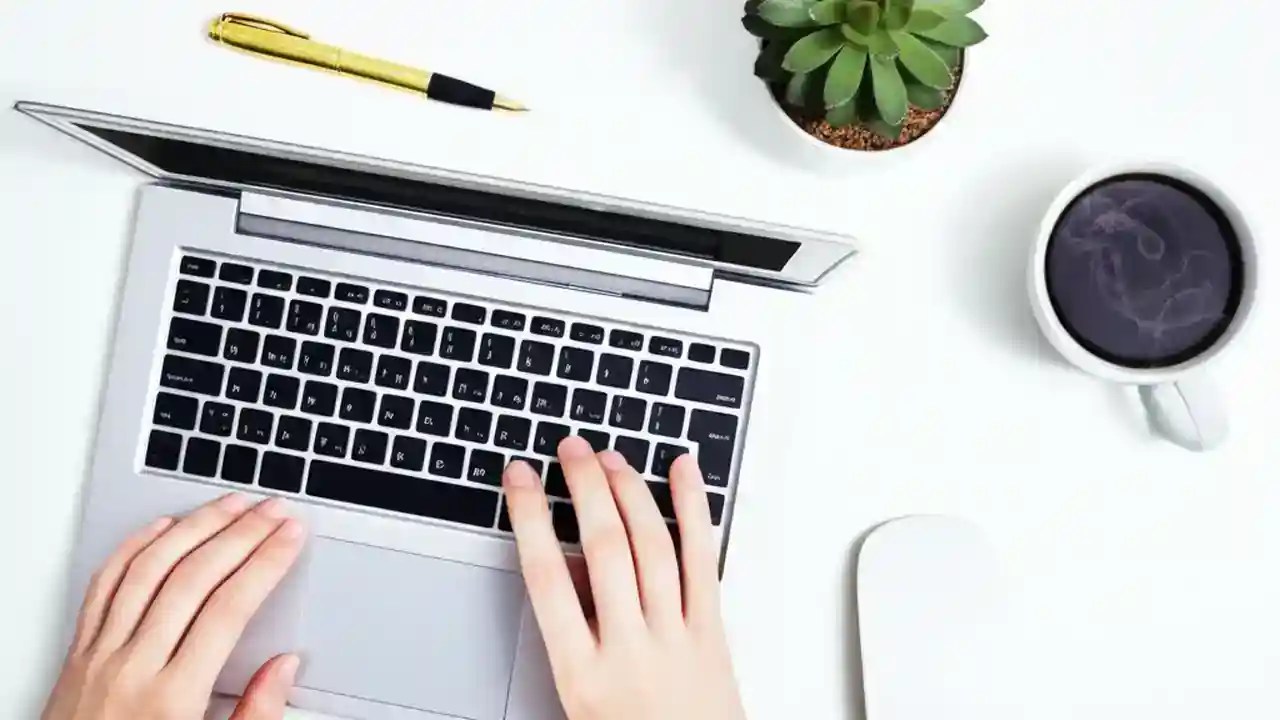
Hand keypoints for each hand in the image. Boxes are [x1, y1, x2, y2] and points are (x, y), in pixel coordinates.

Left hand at [43, 494, 305, 719]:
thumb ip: (254, 714)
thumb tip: (284, 666)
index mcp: (173, 698)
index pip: (230, 607)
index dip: (267, 562)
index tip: (291, 536)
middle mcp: (133, 667)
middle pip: (194, 577)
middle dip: (241, 533)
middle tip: (273, 510)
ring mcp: (100, 655)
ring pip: (149, 569)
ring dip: (194, 527)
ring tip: (229, 505)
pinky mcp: (77, 653)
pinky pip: (104, 585)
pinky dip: (134, 548)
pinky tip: (161, 528)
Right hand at [504, 437, 746, 719]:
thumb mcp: (578, 702)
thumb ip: (569, 635)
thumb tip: (566, 567)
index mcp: (582, 674)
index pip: (545, 576)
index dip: (530, 517)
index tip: (520, 478)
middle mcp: (628, 649)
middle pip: (601, 547)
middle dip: (583, 487)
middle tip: (569, 449)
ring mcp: (676, 637)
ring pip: (651, 545)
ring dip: (629, 491)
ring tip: (611, 457)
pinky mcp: (714, 633)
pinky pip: (704, 559)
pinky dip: (694, 509)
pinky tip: (684, 473)